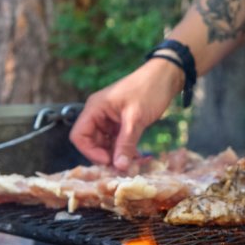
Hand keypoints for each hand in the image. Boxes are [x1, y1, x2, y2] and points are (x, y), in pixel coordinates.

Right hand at [70, 60, 184, 170]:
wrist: (166, 77)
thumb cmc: (149, 90)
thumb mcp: (136, 118)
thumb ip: (126, 143)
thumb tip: (119, 167)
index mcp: (95, 108)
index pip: (79, 136)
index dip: (90, 151)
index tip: (108, 161)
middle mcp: (98, 114)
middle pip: (91, 143)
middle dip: (105, 156)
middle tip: (122, 167)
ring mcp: (109, 119)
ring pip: (105, 144)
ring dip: (116, 155)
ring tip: (131, 164)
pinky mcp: (120, 123)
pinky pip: (117, 141)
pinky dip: (124, 150)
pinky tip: (136, 157)